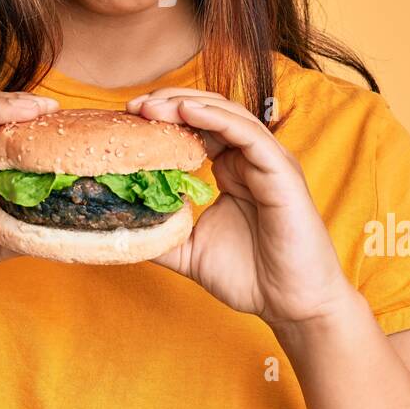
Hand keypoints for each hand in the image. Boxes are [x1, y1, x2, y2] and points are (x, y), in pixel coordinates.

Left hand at [126, 88, 357, 327]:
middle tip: (133, 106)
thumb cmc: (251, 277)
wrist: (293, 305)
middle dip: (169, 102)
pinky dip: (216, 118)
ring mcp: (268, 161)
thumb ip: (159, 233)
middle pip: (209, 111)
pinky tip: (188, 111)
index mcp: (231, 169)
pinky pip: (248, 134)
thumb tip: (116, 226)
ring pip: (227, 115)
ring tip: (152, 106)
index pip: (196, 127)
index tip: (127, 119)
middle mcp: (250, 158)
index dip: (162, 117)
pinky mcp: (282, 171)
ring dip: (187, 104)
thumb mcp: (189, 250)